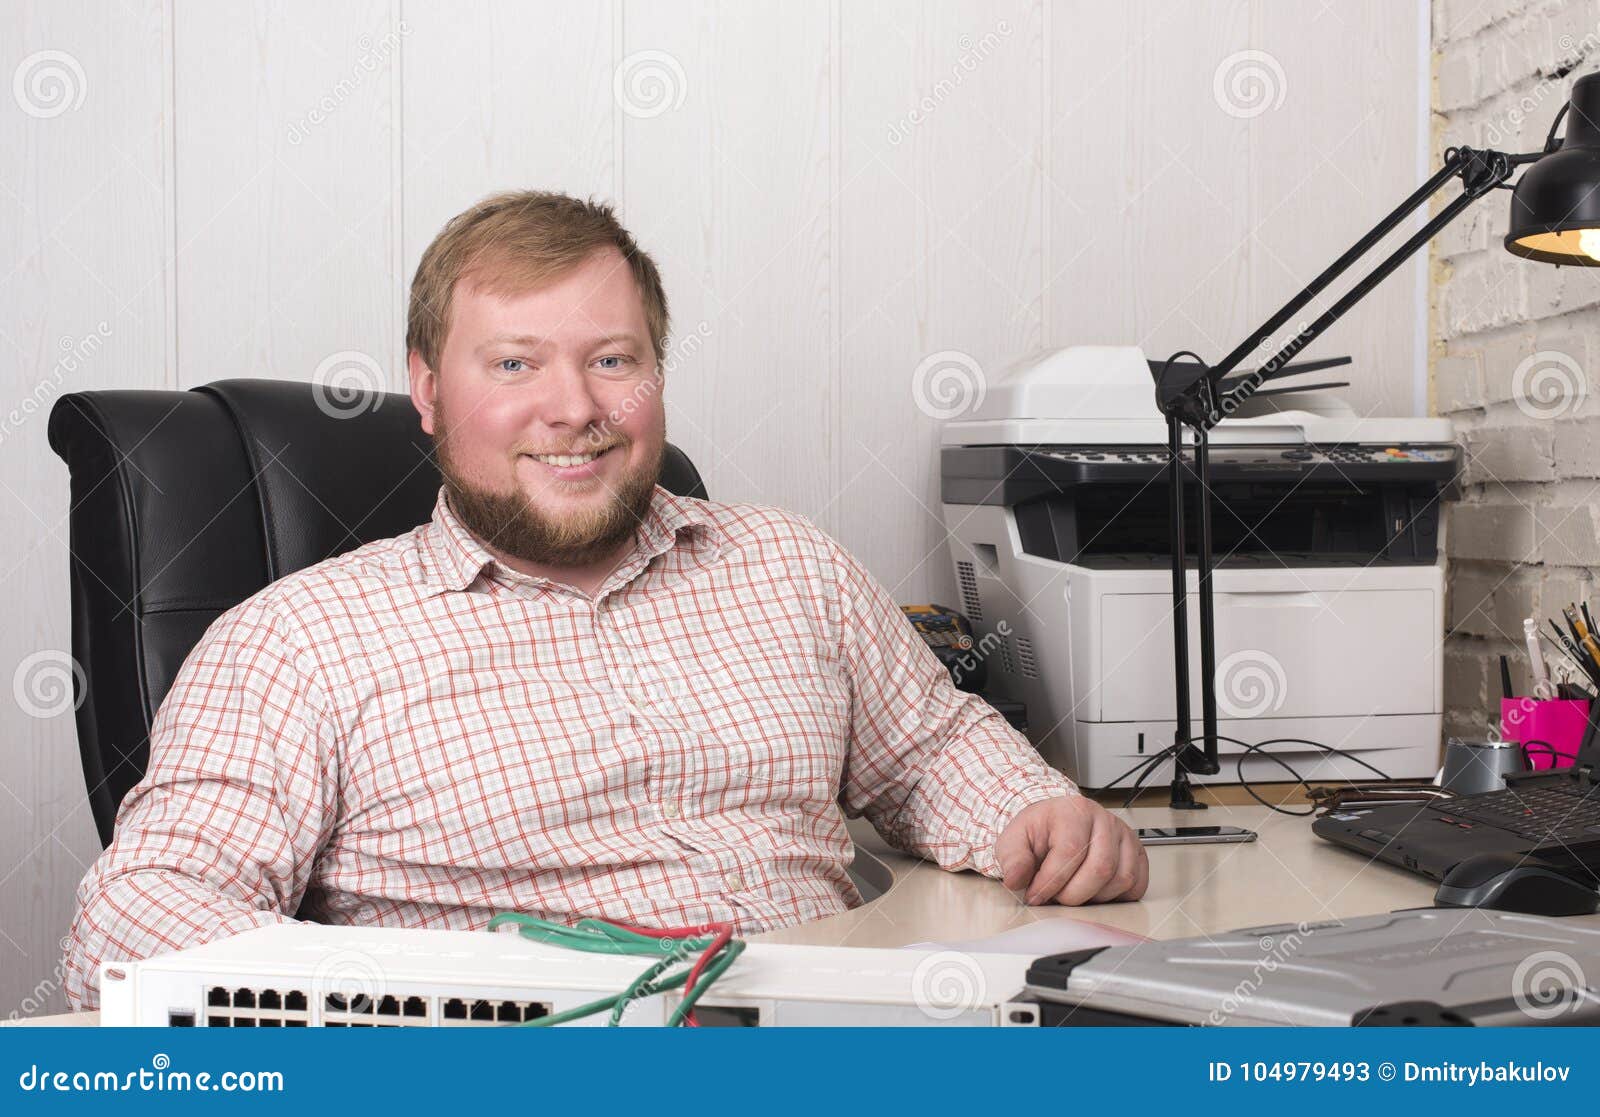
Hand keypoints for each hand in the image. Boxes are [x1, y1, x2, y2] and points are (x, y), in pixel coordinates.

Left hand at [995, 795, 1147, 904]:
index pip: (1070, 851)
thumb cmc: (1039, 832)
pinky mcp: (1137, 853)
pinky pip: (1136, 885)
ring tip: (1072, 892)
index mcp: (1074, 810)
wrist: (1055, 826)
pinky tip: (1094, 891)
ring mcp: (1124, 836)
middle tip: (1055, 898)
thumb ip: (1012, 859)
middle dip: (1073, 894)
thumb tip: (1015, 880)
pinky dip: (1116, 897)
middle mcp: (1104, 820)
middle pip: (1100, 868)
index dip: (1051, 881)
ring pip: (1121, 879)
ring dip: (1094, 898)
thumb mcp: (1014, 840)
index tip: (1036, 895)